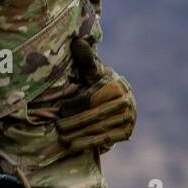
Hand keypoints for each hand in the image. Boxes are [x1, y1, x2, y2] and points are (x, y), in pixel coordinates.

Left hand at [56, 37, 136, 152]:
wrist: (115, 105)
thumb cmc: (97, 87)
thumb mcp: (91, 74)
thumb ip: (85, 60)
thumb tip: (76, 41)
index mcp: (116, 85)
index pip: (93, 98)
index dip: (75, 105)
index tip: (60, 111)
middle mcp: (126, 101)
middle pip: (95, 114)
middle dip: (75, 122)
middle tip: (58, 128)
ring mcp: (128, 117)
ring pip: (99, 128)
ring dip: (79, 134)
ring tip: (63, 138)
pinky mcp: (127, 132)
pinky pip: (106, 139)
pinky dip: (89, 143)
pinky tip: (75, 146)